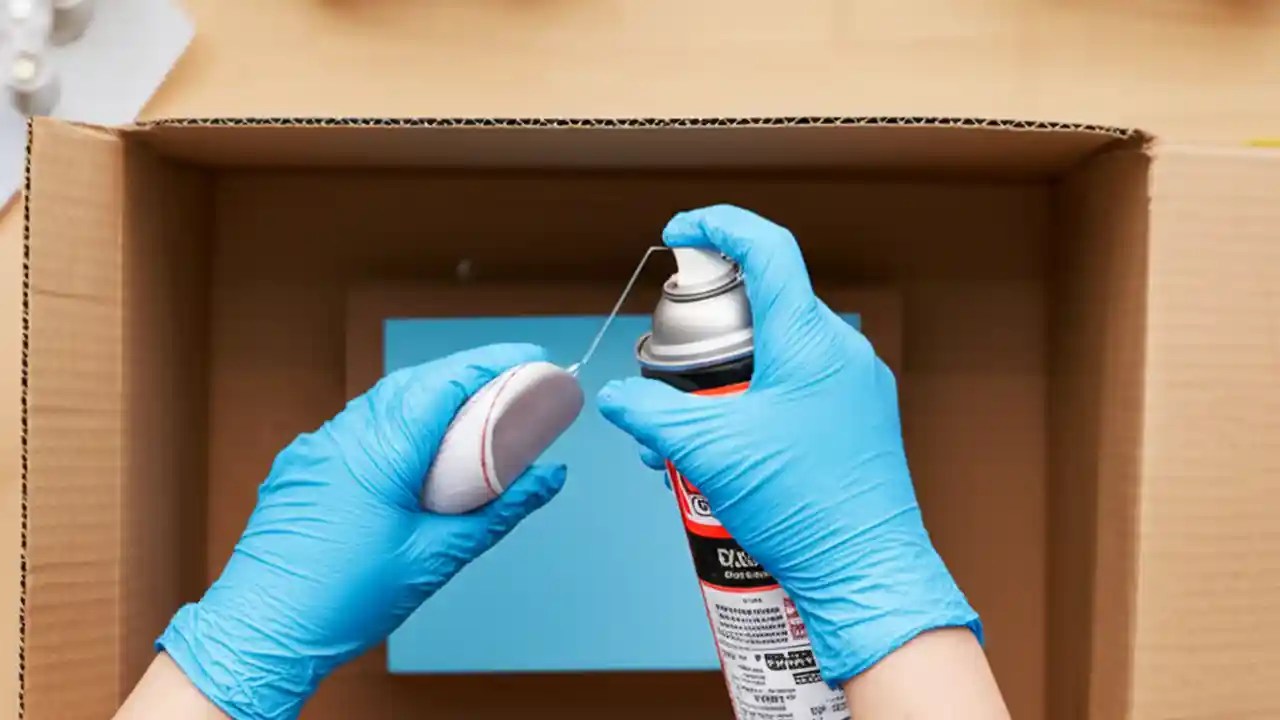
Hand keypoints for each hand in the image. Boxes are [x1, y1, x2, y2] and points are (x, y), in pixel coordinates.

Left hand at [158, 344, 566, 719]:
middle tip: (515, 382)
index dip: (494, 362)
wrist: (260, 635)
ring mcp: (316, 448)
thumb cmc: (344, 601)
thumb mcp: (438, 556)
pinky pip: (356, 426)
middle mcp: (343, 435)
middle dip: (468, 373)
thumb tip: (549, 477)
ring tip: (473, 409)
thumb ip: (499, 510)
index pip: (445, 380)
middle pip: (416, 381)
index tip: (535, 358)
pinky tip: (417, 446)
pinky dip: (396, 422)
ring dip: (431, 395)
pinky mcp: (301, 467)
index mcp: (381, 450)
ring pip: (383, 400)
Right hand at [597, 205, 980, 684]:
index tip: (679, 232)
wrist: (866, 571)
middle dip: (709, 327)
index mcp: (809, 338)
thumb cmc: (803, 505)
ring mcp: (856, 385)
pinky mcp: (859, 417)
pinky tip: (725, 444)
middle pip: (766, 303)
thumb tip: (615, 397)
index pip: (766, 247)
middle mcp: (841, 350)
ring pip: (779, 349)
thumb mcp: (708, 451)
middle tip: (672, 361)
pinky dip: (756, 395)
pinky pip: (800, 383)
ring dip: (728, 372)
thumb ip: (651, 414)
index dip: (717, 225)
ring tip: (687, 425)